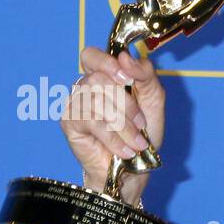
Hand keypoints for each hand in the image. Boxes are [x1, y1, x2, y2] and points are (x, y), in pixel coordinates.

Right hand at [62, 48, 166, 192]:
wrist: (134, 168)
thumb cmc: (143, 132)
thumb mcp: (153, 99)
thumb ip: (145, 74)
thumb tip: (125, 58)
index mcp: (104, 76)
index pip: (91, 55)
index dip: (107, 63)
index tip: (128, 80)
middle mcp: (85, 87)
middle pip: (97, 79)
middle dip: (126, 104)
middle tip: (140, 123)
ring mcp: (75, 104)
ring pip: (96, 102)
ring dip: (123, 125)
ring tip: (136, 142)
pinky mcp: (70, 123)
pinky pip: (91, 122)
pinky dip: (113, 137)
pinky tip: (124, 149)